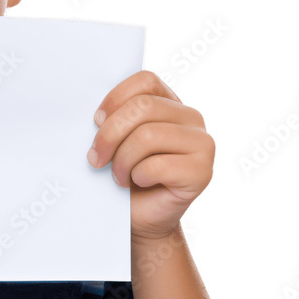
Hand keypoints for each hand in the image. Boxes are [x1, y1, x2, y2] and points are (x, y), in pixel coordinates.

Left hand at [86, 70, 214, 241]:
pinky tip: (138, 182)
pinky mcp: (203, 172)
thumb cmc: (124, 174)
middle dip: (110, 134)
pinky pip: (158, 165)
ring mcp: (202, 144)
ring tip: (118, 175)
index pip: (145, 81)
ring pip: (148, 135)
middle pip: (143, 108)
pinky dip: (138, 176)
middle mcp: (192, 118)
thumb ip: (114, 118)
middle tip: (96, 158)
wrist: (140, 217)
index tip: (96, 121)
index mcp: (171, 102)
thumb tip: (97, 114)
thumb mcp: (115, 139)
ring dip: (122, 160)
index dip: (115, 99)